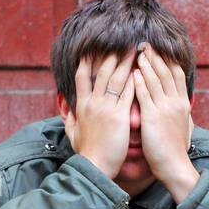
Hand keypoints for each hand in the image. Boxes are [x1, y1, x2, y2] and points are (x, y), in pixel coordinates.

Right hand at [65, 51, 136, 180]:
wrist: (93, 167)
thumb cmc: (85, 154)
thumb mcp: (72, 134)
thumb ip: (70, 120)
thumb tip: (67, 111)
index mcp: (81, 106)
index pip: (82, 77)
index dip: (87, 61)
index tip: (92, 49)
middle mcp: (92, 103)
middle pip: (102, 72)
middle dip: (111, 55)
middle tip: (119, 41)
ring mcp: (106, 108)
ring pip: (116, 78)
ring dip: (125, 61)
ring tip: (134, 49)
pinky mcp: (119, 116)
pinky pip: (127, 93)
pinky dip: (134, 80)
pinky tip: (141, 70)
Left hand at [133, 45, 198, 201]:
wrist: (175, 167)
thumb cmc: (175, 150)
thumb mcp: (183, 127)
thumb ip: (180, 113)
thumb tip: (183, 106)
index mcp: (183, 104)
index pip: (176, 74)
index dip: (167, 60)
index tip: (159, 49)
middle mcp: (176, 103)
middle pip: (166, 72)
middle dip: (156, 56)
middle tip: (146, 43)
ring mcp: (165, 109)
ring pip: (155, 79)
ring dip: (146, 63)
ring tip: (138, 51)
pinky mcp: (153, 117)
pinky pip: (145, 94)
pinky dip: (139, 81)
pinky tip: (133, 71)